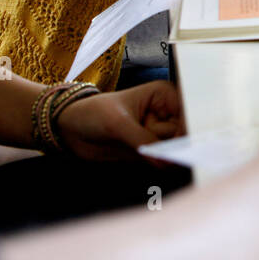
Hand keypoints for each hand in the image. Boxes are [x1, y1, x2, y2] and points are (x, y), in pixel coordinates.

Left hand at [56, 81, 185, 162]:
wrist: (70, 130)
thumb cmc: (92, 114)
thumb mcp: (117, 123)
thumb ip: (143, 141)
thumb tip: (166, 162)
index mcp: (165, 95)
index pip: (188, 113)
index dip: (188, 128)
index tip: (184, 144)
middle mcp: (167, 113)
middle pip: (186, 133)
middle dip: (174, 144)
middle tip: (154, 145)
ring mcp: (160, 133)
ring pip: (176, 149)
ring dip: (163, 154)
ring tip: (139, 148)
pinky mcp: (152, 150)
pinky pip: (165, 161)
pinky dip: (159, 163)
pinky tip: (144, 158)